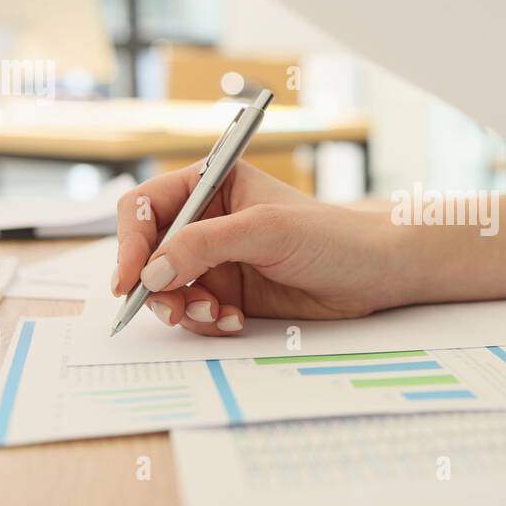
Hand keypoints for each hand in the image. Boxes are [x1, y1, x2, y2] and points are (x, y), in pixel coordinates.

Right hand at [114, 161, 403, 334]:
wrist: (374, 273)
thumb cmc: (331, 236)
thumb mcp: (266, 231)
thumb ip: (206, 245)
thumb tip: (154, 269)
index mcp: (209, 185)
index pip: (145, 207)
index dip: (130, 242)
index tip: (130, 279)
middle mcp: (206, 221)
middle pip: (148, 254)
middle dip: (155, 286)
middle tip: (174, 309)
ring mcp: (216, 259)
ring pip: (168, 289)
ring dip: (183, 308)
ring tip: (217, 314)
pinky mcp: (230, 292)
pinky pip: (194, 311)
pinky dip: (205, 321)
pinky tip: (235, 320)